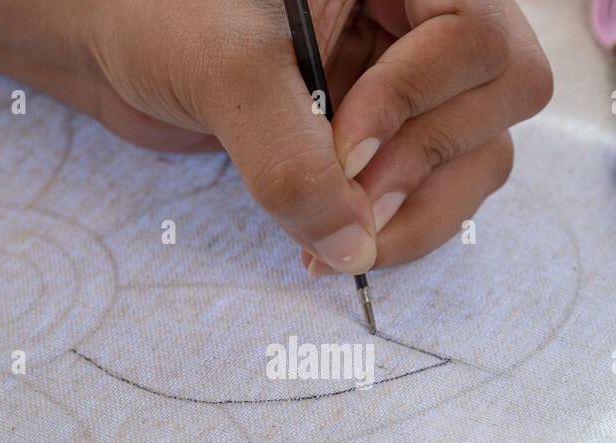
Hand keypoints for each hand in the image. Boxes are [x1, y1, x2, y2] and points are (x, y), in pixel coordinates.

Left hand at [92, 0, 552, 273]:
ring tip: (343, 245)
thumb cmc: (157, 14)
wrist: (111, 41)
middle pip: (503, 92)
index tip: (341, 150)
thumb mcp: (229, 74)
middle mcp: (420, 12)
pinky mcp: (388, 129)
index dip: (414, 100)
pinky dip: (401, 224)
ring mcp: (410, 73)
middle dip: (425, 160)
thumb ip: (289, 161)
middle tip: (351, 208)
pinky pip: (437, 184)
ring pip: (481, 148)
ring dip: (421, 209)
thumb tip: (351, 246)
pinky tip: (339, 243)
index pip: (474, 33)